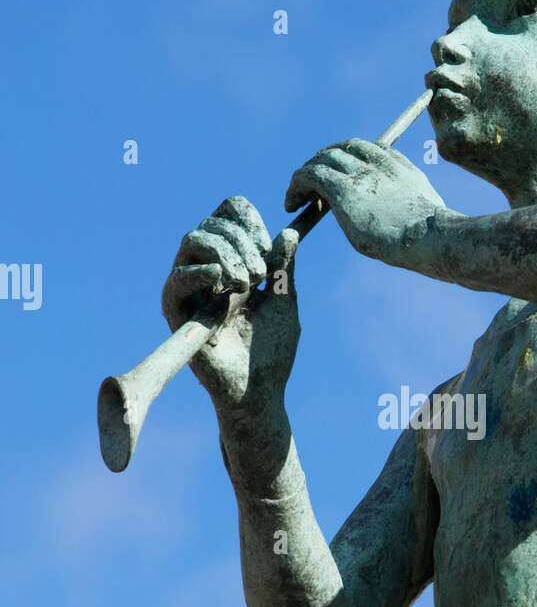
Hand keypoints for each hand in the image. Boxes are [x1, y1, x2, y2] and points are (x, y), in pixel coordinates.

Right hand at [162, 196, 299, 410]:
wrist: (258, 390)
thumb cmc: (271, 352)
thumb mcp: (283, 301)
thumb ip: (283, 267)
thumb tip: (288, 232)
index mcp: (234, 263)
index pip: (227, 216)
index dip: (246, 219)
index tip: (267, 241)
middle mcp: (209, 270)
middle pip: (212, 223)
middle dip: (242, 240)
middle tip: (262, 273)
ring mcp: (192, 289)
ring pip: (193, 239)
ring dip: (225, 252)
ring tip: (247, 283)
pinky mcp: (177, 311)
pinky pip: (177, 279)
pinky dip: (200, 272)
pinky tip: (222, 281)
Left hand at [284, 139, 444, 263]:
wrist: (431, 237)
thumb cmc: (434, 236)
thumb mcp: (426, 211)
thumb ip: (408, 203)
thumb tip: (404, 218)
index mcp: (400, 167)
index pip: (369, 149)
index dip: (349, 158)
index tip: (341, 174)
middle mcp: (378, 163)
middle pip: (343, 149)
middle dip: (325, 162)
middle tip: (312, 184)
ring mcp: (360, 174)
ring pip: (323, 159)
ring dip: (307, 174)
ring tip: (297, 196)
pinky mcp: (343, 189)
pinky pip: (311, 175)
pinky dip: (296, 185)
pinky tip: (291, 203)